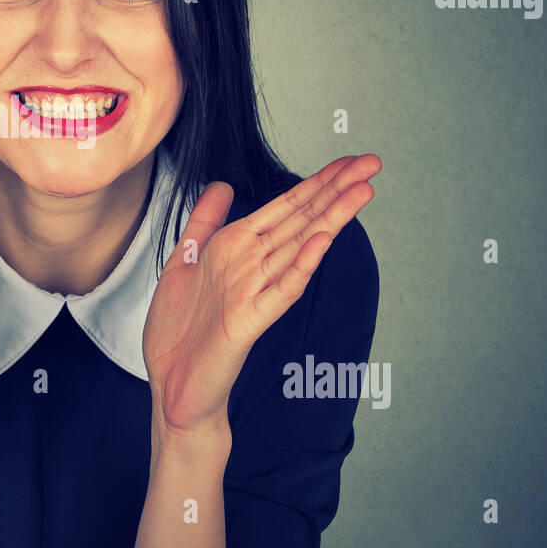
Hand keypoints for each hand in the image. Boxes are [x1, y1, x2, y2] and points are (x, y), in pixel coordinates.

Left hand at [143, 154, 380, 438]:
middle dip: (336, 189)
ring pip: (300, 248)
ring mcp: (255, 293)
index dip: (318, 181)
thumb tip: (222, 184)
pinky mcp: (249, 322)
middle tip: (373, 162)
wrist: (173, 388)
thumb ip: (204, 223)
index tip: (350, 159)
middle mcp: (254, 267)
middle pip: (303, 220)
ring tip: (363, 190)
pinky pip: (281, 290)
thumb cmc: (180, 333)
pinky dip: (302, 265)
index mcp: (239, 249)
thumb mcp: (184, 263)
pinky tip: (321, 241)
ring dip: (331, 218)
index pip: (287, 208)